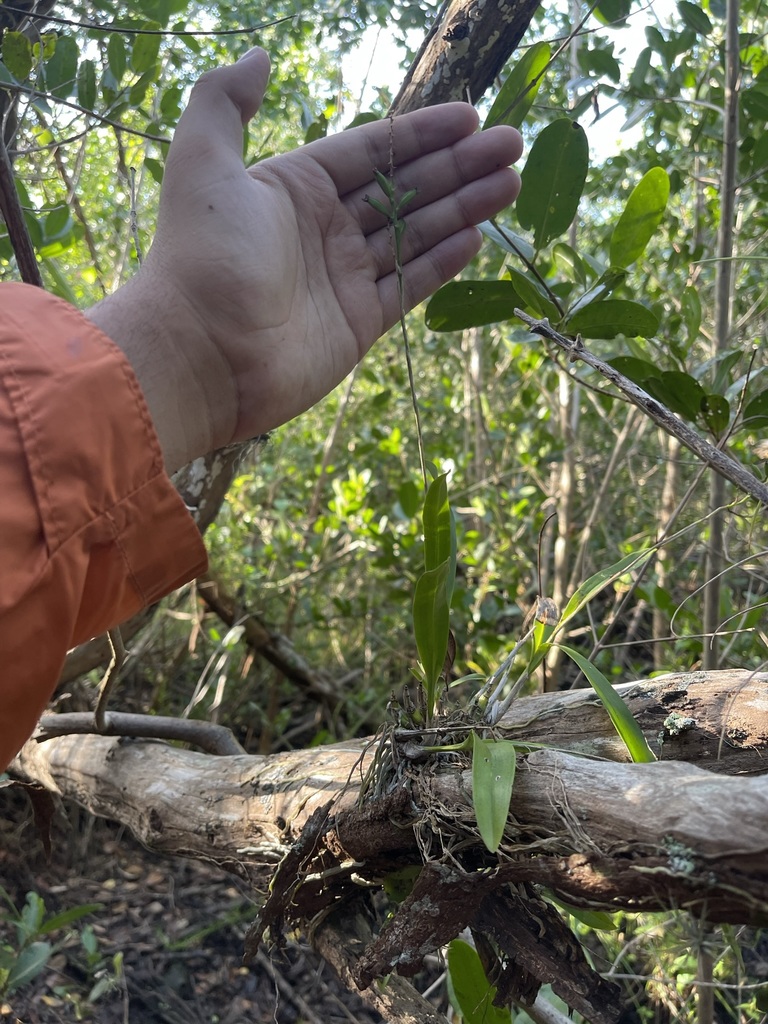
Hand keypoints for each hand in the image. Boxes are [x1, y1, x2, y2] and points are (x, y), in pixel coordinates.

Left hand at [88, 49, 522, 470]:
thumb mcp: (204, 161)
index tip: (470, 116)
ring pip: (416, 233)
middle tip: (511, 143)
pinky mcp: (359, 323)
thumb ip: (224, 101)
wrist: (200, 354)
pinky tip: (478, 236)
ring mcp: (345, 278)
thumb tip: (258, 56)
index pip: (372, 151)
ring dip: (463, 207)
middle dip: (459, 165)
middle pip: (405, 189)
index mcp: (295, 187)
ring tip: (510, 182)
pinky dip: (443, 262)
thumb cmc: (202, 254)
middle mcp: (324, 230)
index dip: (421, 133)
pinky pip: (410, 284)